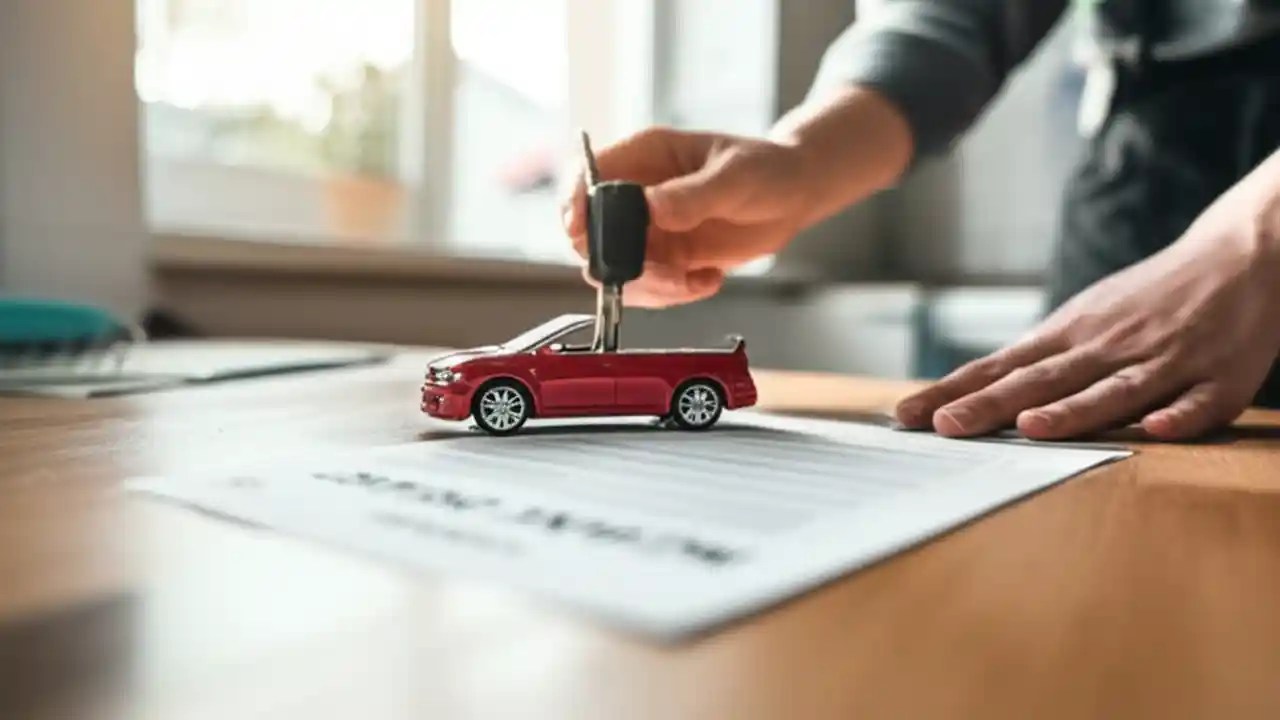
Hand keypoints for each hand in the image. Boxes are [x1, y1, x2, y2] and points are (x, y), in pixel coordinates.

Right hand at [560, 128, 811, 307]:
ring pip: (616, 269)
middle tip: (663, 273)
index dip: (574, 203)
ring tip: (692, 281)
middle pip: (591, 233)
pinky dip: (673, 295)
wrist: (794, 196)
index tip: (579, 231)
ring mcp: (649, 229)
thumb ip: (693, 194)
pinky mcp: (666, 258)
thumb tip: (651, 208)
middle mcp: (637, 193)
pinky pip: (648, 287)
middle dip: (617, 262)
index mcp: (645, 156)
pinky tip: (708, 280)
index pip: (589, 176)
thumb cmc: (767, 168)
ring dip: (649, 286)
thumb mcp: (735, 176)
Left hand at [896, 154, 1279, 440]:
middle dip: (990, 405)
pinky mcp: (1219, 377)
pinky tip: (1156, 430)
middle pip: (1041, 381)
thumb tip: (968, 390)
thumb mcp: (1085, 318)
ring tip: (1032, 427)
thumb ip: (1036, 359)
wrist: (1240, 255)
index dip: (953, 393)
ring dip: (1073, 410)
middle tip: (945, 427)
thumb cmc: (1148, 298)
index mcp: (1071, 336)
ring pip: (1114, 391)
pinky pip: (1200, 402)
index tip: (907, 415)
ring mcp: (1163, 361)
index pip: (999, 368)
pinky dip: (1179, 415)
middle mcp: (1107, 348)